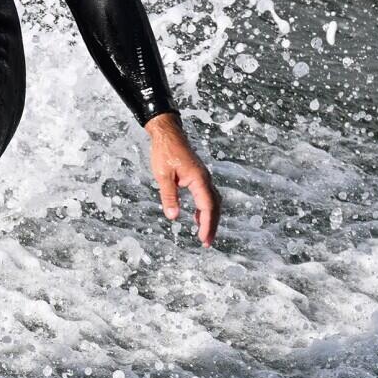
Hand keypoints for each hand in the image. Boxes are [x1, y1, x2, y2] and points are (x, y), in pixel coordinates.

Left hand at [145, 112, 220, 246]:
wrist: (168, 134)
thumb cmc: (165, 152)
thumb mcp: (163, 176)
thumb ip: (169, 196)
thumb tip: (173, 217)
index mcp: (198, 179)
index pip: (207, 206)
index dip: (207, 224)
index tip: (204, 239)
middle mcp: (205, 179)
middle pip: (214, 206)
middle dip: (212, 225)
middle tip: (206, 243)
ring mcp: (203, 177)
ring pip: (213, 201)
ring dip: (210, 218)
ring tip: (204, 235)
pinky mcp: (198, 177)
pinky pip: (207, 196)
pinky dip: (205, 209)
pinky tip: (198, 218)